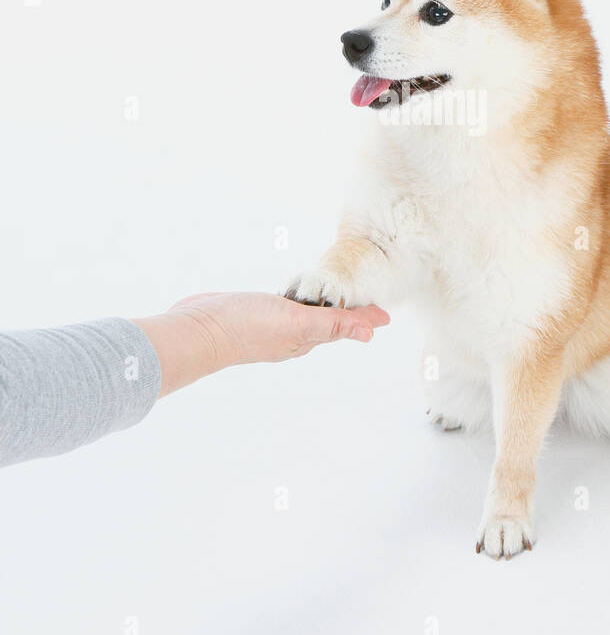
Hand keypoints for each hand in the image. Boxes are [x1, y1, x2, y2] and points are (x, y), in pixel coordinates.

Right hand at [133, 293, 389, 397]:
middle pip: (327, 322)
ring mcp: (272, 326)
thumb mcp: (296, 322)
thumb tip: (372, 333)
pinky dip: (295, 302)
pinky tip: (292, 296)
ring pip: (305, 316)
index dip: (364, 316)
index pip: (343, 324)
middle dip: (347, 313)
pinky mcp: (254, 314)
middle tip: (366, 303)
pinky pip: (283, 308)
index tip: (385, 312)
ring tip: (336, 299)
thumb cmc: (248, 327)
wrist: (199, 330)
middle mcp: (292, 335)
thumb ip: (333, 324)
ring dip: (321, 308)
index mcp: (307, 337)